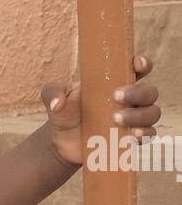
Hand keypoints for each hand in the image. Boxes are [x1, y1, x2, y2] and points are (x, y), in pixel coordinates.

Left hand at [41, 55, 159, 168]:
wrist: (61, 141)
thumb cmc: (64, 112)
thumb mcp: (52, 96)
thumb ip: (52, 93)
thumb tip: (57, 103)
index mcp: (116, 81)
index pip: (138, 68)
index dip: (143, 63)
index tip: (137, 64)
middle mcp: (130, 98)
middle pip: (150, 91)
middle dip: (138, 93)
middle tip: (115, 97)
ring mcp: (133, 118)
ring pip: (152, 113)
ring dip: (139, 115)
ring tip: (115, 119)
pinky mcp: (131, 137)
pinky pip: (149, 135)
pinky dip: (145, 134)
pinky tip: (132, 135)